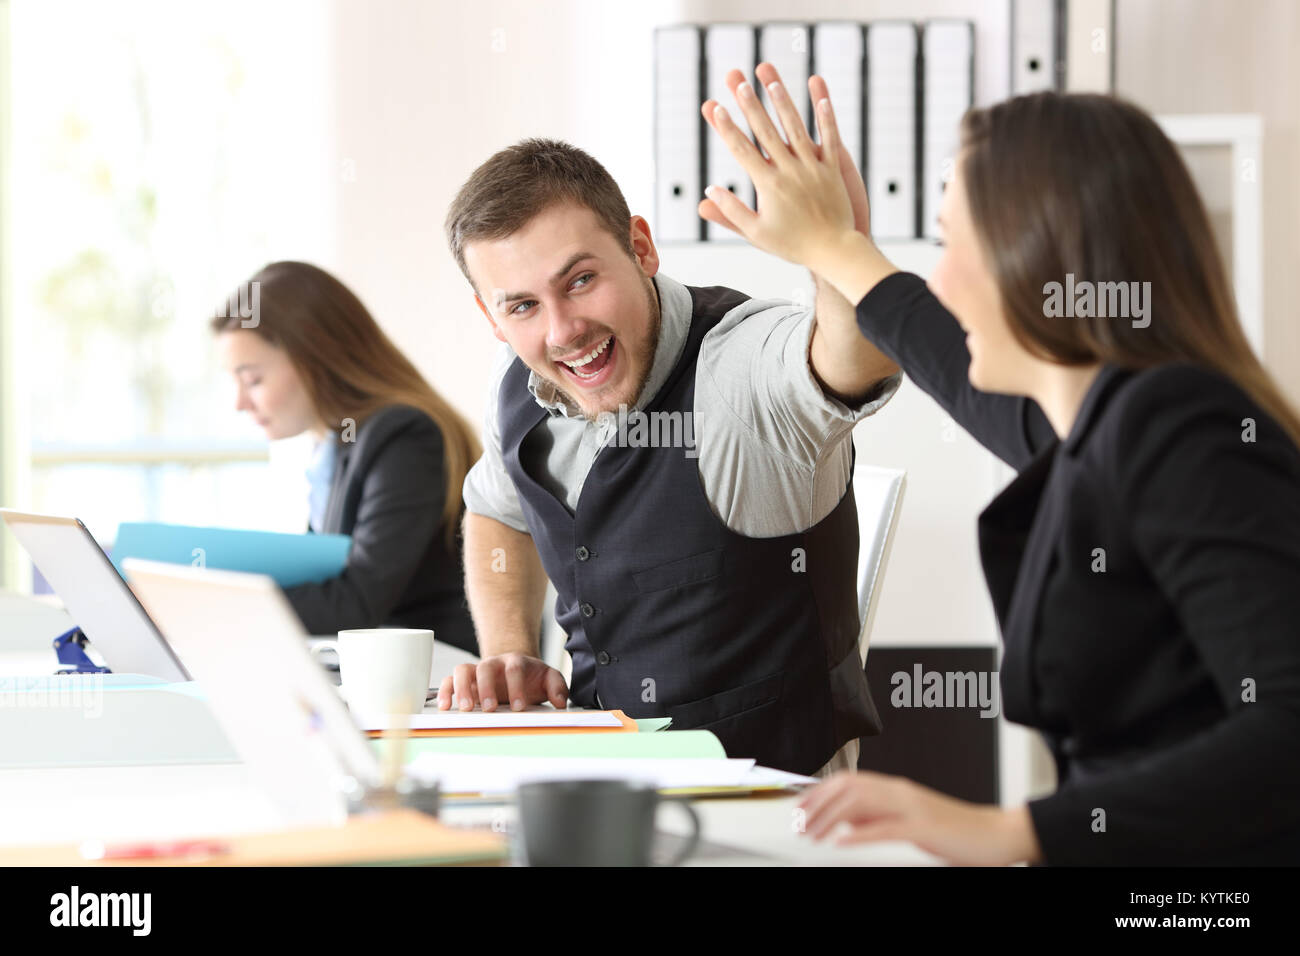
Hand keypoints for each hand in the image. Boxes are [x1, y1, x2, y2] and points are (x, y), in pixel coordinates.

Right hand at [436, 653, 568, 711]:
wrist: (515, 669)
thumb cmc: (531, 677)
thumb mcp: (548, 679)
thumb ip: (557, 688)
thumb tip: (561, 702)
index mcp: (515, 662)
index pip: (515, 669)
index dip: (517, 686)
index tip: (519, 707)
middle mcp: (493, 664)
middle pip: (485, 668)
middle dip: (486, 688)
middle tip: (490, 708)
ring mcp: (476, 671)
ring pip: (462, 670)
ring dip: (462, 688)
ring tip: (465, 709)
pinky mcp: (464, 682)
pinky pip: (448, 681)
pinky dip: (444, 692)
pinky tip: (445, 706)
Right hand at [699, 62, 857, 266]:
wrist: (833, 251)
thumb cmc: (792, 245)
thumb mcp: (756, 233)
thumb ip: (731, 212)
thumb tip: (709, 192)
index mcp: (769, 186)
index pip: (742, 150)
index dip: (727, 127)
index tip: (715, 107)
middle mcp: (790, 171)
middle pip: (766, 132)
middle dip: (750, 105)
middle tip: (738, 82)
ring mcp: (813, 168)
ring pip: (796, 129)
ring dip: (783, 103)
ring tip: (771, 82)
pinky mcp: (833, 169)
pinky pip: (830, 139)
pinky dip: (826, 118)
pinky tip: (821, 99)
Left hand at [797, 770, 1042, 865]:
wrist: (997, 835)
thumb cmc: (955, 832)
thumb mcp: (908, 821)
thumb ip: (878, 816)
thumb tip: (845, 818)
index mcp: (897, 789)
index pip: (848, 780)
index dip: (820, 790)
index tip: (800, 804)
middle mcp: (901, 792)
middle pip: (849, 788)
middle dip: (818, 803)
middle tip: (798, 821)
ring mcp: (913, 808)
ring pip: (861, 804)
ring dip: (830, 819)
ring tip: (812, 833)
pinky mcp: (924, 828)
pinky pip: (886, 828)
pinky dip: (860, 834)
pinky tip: (841, 842)